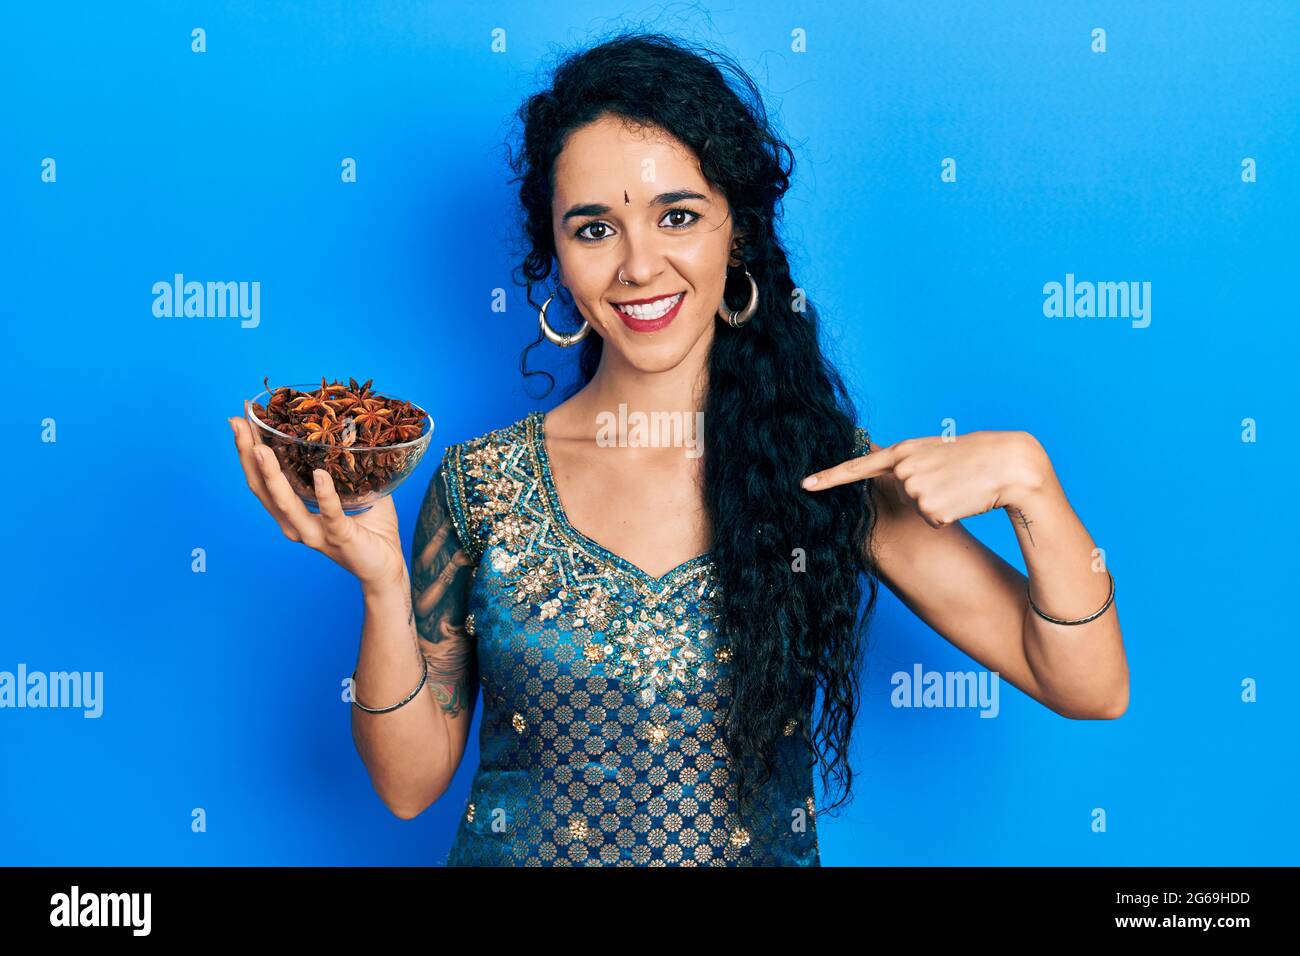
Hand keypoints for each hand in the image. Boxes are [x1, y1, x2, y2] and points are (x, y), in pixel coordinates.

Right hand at [229, 402, 408, 590]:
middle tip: (239, 422)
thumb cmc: (370, 528)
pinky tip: (318, 474)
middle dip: (248, 453)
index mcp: (294, 512)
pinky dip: (324, 493)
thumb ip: (345, 466)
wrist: (386, 567)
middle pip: (262, 488)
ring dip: (271, 473)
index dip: (248, 449)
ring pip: (286, 502)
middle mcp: (295, 524)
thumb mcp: (354, 491)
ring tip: (261, 447)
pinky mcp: (339, 538)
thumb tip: (350, 428)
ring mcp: (315, 533)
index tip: (241, 417)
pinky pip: (330, 513)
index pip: (262, 479)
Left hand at [800, 430, 1050, 528]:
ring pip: (919, 510)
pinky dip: (951, 515)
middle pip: (902, 496)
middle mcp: (903, 468)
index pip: (859, 465)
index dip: (830, 477)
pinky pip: (934, 521)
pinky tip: (965, 499)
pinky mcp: (930, 508)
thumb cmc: (978, 458)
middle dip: (926, 495)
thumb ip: (909, 463)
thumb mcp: (937, 454)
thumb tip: (893, 479)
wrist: (1012, 463)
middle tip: (951, 479)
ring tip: (961, 487)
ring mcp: (915, 489)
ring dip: (940, 504)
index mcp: (904, 451)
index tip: (805, 485)